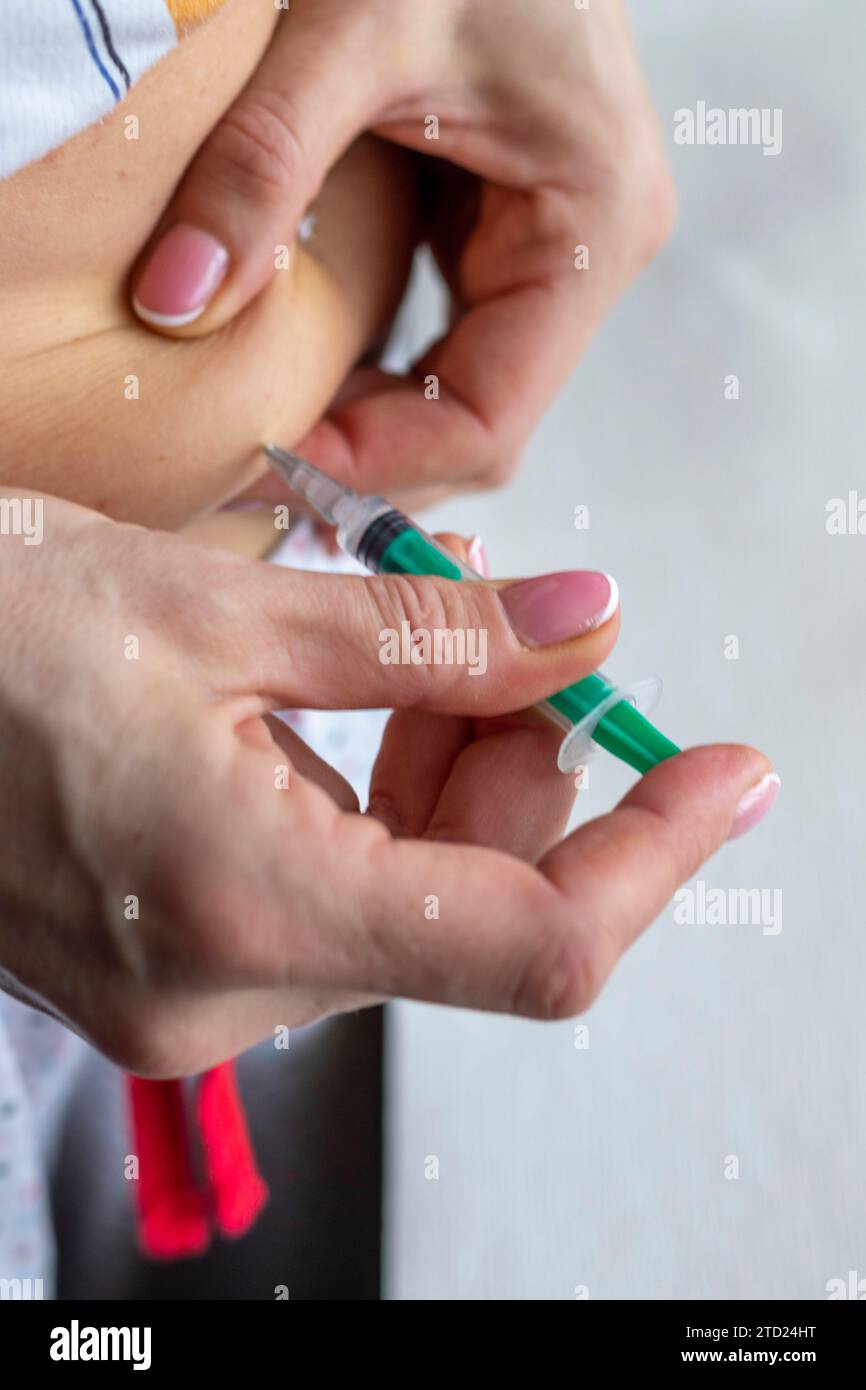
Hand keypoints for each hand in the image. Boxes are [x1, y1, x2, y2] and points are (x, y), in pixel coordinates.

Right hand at [0, 493, 773, 1077]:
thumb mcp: (220, 603)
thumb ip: (427, 633)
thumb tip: (580, 627)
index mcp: (246, 906)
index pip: (537, 944)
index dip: (652, 854)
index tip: (721, 771)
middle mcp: (224, 990)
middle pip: (476, 911)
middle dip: (532, 770)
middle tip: (526, 639)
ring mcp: (193, 991)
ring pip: (409, 903)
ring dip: (450, 775)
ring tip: (420, 641)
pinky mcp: (174, 963)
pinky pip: (334, 900)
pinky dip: (376, 803)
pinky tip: (352, 703)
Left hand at [131, 0, 674, 500]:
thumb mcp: (352, 26)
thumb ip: (262, 164)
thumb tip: (177, 305)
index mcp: (590, 228)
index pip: (489, 420)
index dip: (379, 467)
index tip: (269, 462)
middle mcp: (588, 257)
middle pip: (479, 427)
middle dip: (370, 460)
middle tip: (253, 460)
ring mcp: (553, 249)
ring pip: (464, 399)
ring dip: (371, 427)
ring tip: (273, 427)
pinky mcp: (511, 233)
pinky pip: (450, 346)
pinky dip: (379, 377)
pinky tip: (310, 370)